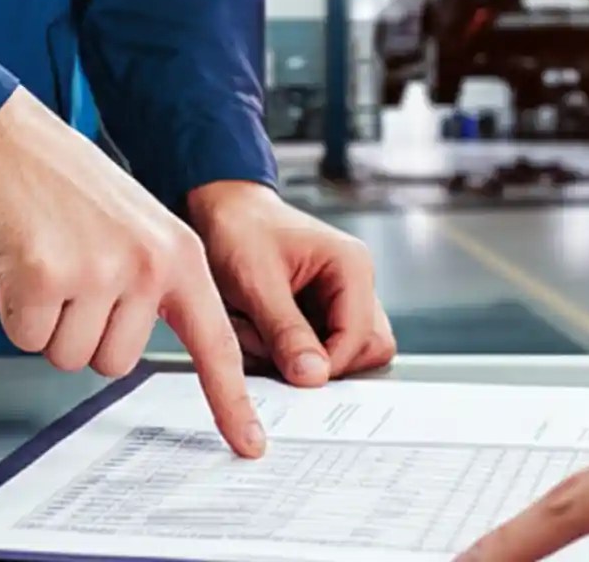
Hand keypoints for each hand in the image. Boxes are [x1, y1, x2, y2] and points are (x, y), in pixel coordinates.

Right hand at [0, 87, 263, 456]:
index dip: (230, 401)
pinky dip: (13, 313)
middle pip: (115, 363)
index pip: (216, 344)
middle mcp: (149, 266)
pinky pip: (26, 339)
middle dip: (84, 332)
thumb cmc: (69, 188)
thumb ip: (156, 285)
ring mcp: (100, 272)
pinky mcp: (46, 277)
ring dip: (49, 323)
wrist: (9, 141)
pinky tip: (21, 264)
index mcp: (181, 256)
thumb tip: (142, 348)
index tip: (250, 444)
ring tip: (50, 263)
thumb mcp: (141, 229)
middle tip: (73, 275)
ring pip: (69, 357)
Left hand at [187, 181, 395, 386]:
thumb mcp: (256, 282)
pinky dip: (287, 352)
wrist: (221, 211)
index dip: (327, 364)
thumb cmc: (239, 229)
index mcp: (351, 266)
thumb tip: (313, 377)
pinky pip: (318, 350)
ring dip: (300, 357)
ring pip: (344, 354)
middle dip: (318, 361)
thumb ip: (286, 332)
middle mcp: (355, 283)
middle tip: (272, 352)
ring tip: (257, 334)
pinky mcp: (322, 313)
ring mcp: (341, 300)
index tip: (291, 376)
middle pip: (367, 349)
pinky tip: (258, 331)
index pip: (361, 336)